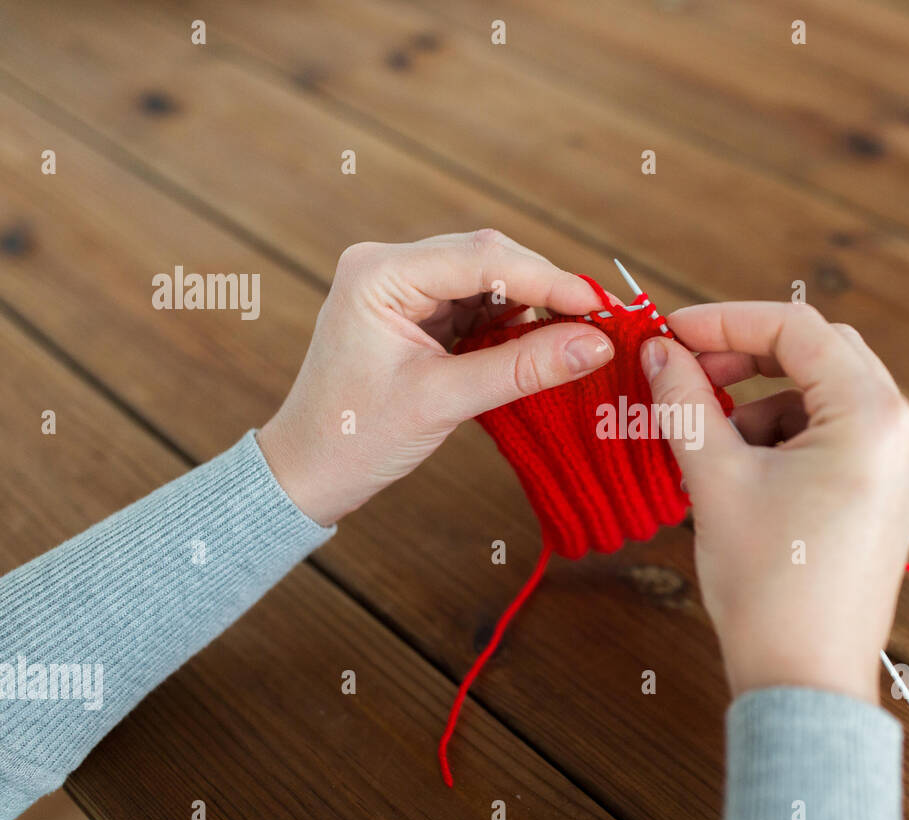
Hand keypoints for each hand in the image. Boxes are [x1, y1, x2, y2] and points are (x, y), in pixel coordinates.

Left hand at [258, 230, 613, 525]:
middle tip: (599, 324)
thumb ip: (522, 368)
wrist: (307, 472)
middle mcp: (389, 266)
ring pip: (491, 280)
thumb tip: (597, 344)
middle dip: (546, 290)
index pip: (482, 258)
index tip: (600, 306)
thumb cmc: (355, 437)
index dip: (548, 280)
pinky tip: (539, 347)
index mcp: (380, 273)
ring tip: (575, 340)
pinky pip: (479, 304)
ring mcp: (403, 287)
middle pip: (490, 258)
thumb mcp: (444, 401)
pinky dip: (513, 325)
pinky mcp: (417, 312)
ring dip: (534, 307)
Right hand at [640, 302, 908, 703]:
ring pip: (828, 393)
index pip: (797, 329)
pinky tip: (744, 467)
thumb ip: (686, 401)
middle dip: (748, 355)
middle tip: (687, 372)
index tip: (671, 334)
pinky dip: (788, 433)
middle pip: (821, 352)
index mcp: (873, 419)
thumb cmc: (768, 589)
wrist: (804, 681)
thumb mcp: (715, 481)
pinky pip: (838, 433)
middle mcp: (904, 433)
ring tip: (712, 438)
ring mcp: (905, 465)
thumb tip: (660, 351)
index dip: (725, 321)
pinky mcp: (893, 493)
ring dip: (765, 399)